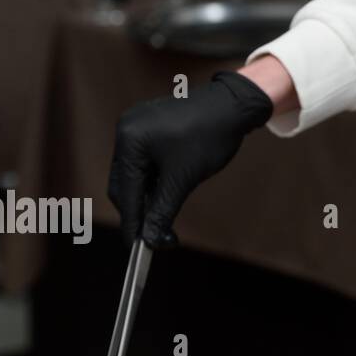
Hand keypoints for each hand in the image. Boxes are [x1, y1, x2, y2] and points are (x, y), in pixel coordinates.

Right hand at [107, 71, 272, 249]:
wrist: (232, 105)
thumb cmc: (210, 137)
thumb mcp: (183, 179)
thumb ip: (162, 211)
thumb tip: (150, 240)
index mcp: (130, 141)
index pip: (123, 193)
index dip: (131, 224)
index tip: (137, 249)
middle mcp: (126, 131)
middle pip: (122, 184)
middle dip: (138, 211)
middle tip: (156, 235)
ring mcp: (136, 127)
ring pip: (133, 175)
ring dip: (146, 197)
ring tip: (164, 215)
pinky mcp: (148, 128)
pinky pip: (142, 162)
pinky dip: (152, 181)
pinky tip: (167, 193)